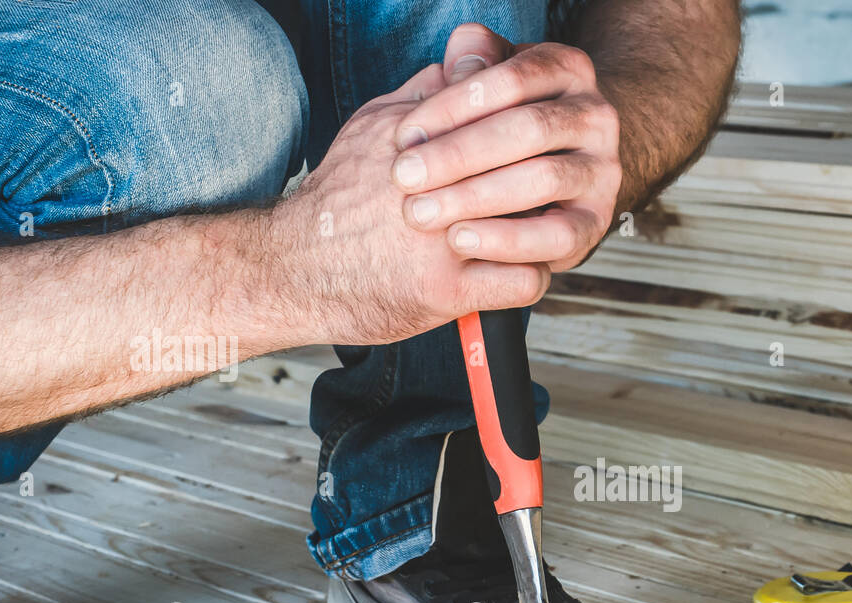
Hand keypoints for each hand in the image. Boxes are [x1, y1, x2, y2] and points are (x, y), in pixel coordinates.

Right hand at [266, 58, 549, 346]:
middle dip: (546, 176)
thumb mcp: (375, 127)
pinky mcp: (448, 292)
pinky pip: (525, 281)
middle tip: (557, 186)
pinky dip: (533, 275)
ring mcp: (443, 243)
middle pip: (526, 170)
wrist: (295, 266)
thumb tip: (472, 61)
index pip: (505, 120)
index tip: (541, 145)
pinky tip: (520, 267)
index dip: (532, 128)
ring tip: (542, 226)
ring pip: (534, 225)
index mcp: (423, 141)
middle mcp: (434, 188)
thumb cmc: (339, 200)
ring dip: (545, 226)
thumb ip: (428, 95)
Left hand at [390, 23, 623, 272]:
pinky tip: (461, 240)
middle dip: (457, 155)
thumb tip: (464, 56)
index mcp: (568, 70)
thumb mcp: (488, 88)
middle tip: (403, 178)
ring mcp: (603, 170)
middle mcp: (595, 115)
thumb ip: (473, 65)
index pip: (509, 80)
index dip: (451, 107)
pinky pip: (557, 235)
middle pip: (526, 129)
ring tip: (422, 213)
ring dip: (475, 198)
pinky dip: (506, 241)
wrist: (554, 180)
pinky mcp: (597, 222)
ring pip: (543, 179)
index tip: (401, 136)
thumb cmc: (505, 126)